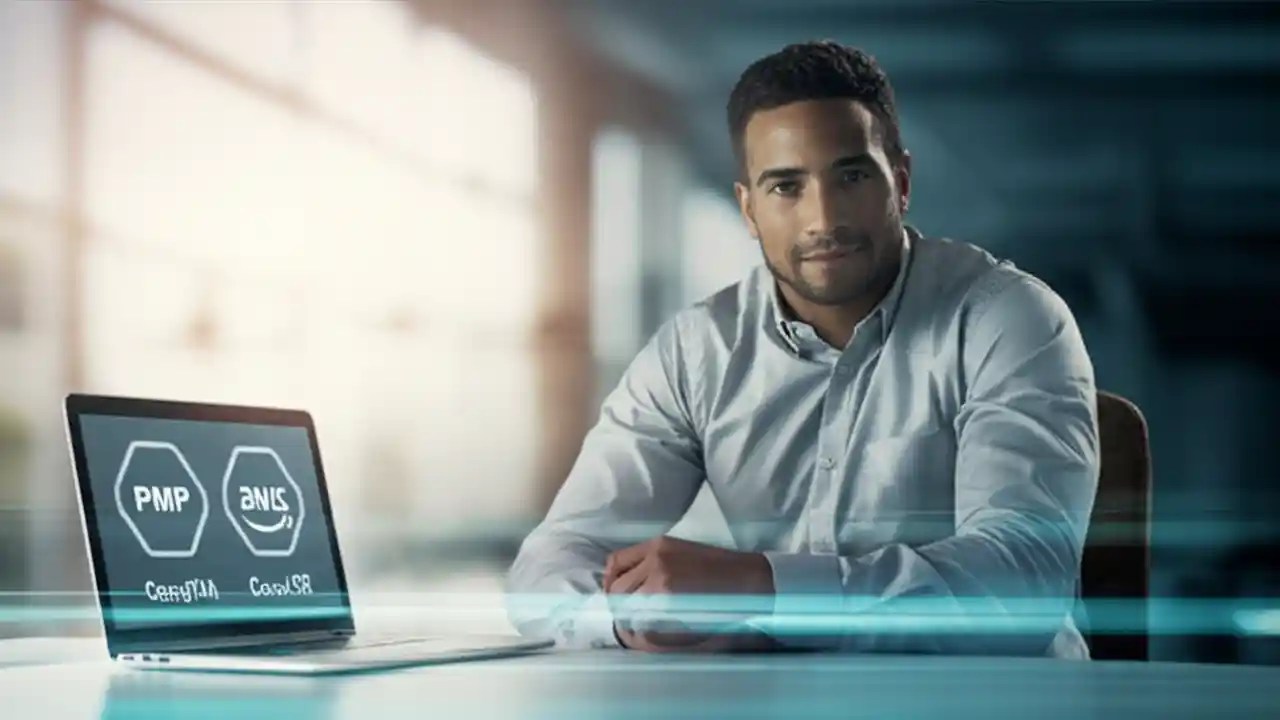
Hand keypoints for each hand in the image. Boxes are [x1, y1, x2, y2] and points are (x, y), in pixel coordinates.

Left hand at [604, 536, 775, 651]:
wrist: (750, 579)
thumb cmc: (721, 569)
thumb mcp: (684, 552)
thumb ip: (655, 563)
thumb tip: (626, 585)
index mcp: (658, 545)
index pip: (617, 561)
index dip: (611, 581)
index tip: (616, 596)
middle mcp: (655, 559)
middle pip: (617, 587)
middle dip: (619, 606)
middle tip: (628, 619)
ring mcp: (661, 580)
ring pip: (626, 606)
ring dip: (629, 620)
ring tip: (639, 630)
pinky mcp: (670, 601)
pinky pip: (641, 620)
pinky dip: (640, 632)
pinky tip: (650, 636)